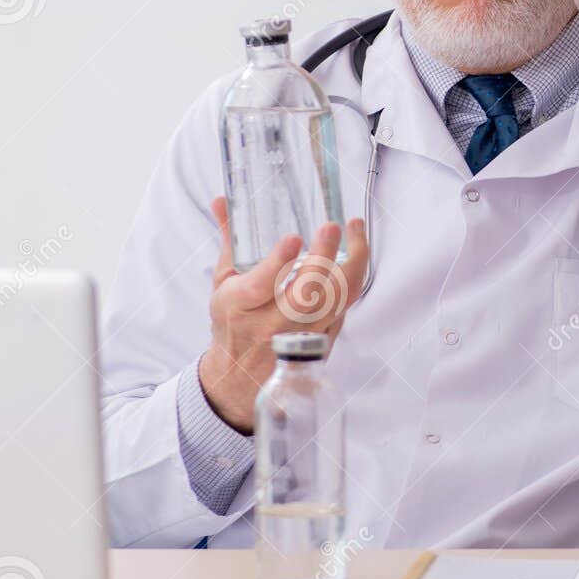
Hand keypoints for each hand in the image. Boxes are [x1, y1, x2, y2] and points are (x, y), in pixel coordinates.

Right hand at [197, 197, 369, 433]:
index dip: (278, 263)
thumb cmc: (233, 323)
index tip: (293, 239)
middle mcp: (272, 324)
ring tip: (356, 230)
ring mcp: (302, 334)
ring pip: (336, 301)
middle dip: (323, 257)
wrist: (241, 376)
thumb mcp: (223, 284)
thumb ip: (230, 240)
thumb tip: (222, 202)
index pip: (260, 286)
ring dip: (352, 263)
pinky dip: (353, 278)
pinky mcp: (323, 339)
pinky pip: (345, 307)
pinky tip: (357, 252)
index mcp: (240, 307)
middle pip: (307, 295)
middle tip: (331, 227)